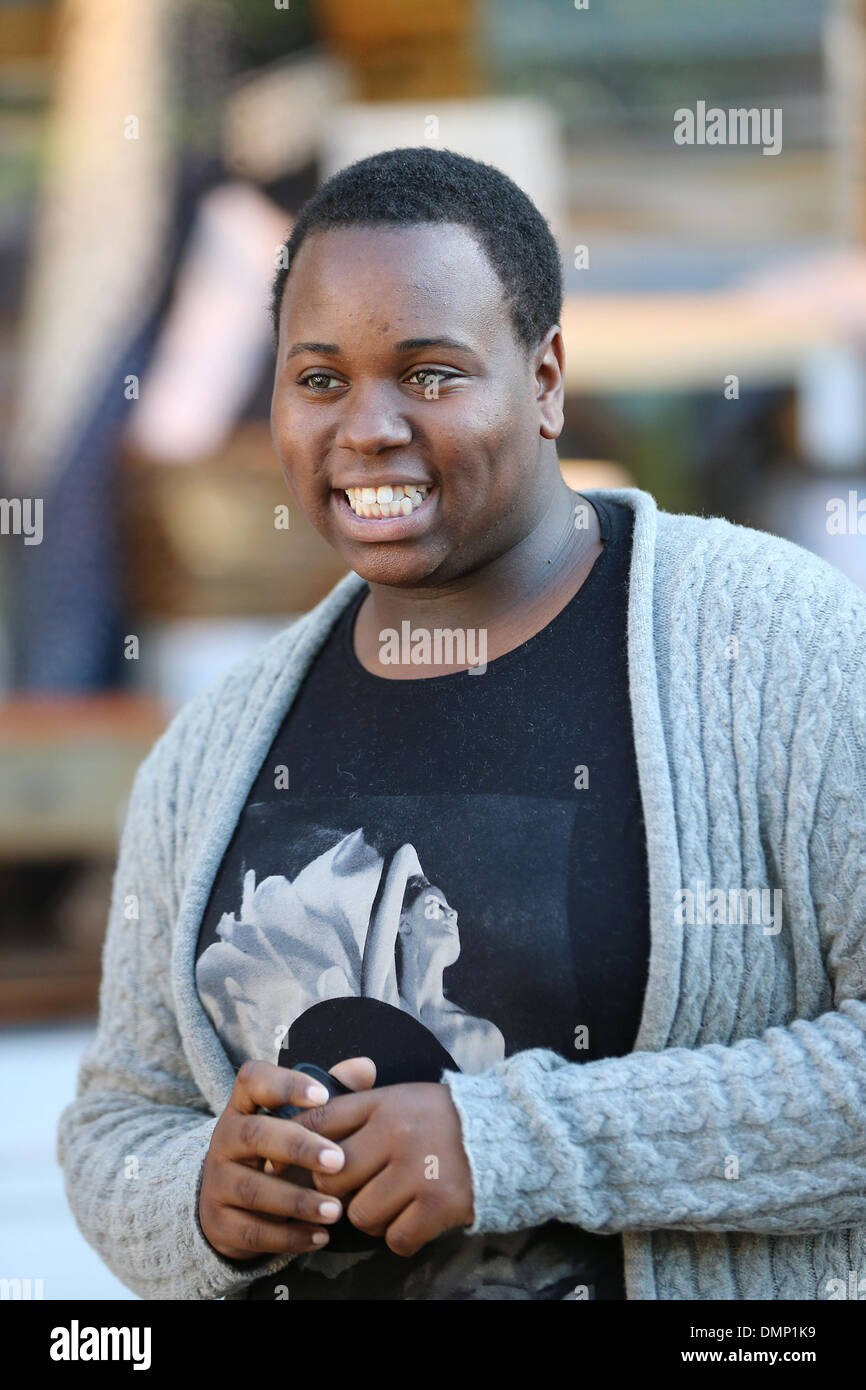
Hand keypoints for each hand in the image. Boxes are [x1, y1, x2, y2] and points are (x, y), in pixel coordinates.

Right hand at [199, 1056, 374, 1259]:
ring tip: (336, 1209)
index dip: (286, 1084)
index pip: (252, 1079)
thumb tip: (365, 1067)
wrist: (230, 1203)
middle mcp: (224, 1139)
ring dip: (297, 1201)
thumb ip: (332, 1092)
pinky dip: (289, 1237)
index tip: (323, 1095)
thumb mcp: (297, 1120)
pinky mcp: (219, 1224)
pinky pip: (252, 1232)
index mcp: (243, 1106)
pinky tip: (320, 1236)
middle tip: (339, 1160)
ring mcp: (217, 1182)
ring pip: (254, 1189)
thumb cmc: (277, 1150)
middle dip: (299, 1147)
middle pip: (254, 1134)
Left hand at [292, 1082, 474, 1257]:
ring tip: (392, 1204)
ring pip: (360, 1215)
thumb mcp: (401, 1098)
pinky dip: (402, 1236)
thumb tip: (302, 1135)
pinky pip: (395, 1238)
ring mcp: (418, 1169)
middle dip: (338, 1191)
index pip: (320, 1122)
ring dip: (372, 1218)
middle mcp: (396, 1133)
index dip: (297, 1147)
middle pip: (331, 1177)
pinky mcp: (439, 1204)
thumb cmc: (443, 1119)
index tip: (293, 1164)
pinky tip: (415, 1220)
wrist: (508, 1132)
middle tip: (358, 1188)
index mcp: (383, 1103)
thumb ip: (357, 1109)